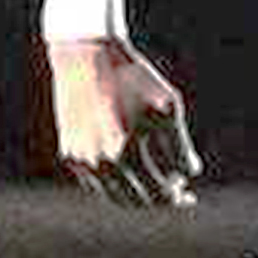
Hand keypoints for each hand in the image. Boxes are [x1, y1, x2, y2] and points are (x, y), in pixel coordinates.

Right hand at [48, 39, 201, 208]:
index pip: (164, 191)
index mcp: (128, 152)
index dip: (181, 192)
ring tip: (156, 186)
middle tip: (177, 195)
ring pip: (118, 198)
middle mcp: (102, 163)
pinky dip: (116, 184)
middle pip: (142, 201)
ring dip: (140, 197)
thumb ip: (179, 145)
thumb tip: (188, 175)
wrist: (86, 56)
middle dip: (162, 200)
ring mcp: (83, 161)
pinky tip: (130, 173)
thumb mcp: (168, 106)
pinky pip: (97, 184)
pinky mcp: (69, 155)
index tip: (188, 188)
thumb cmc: (134, 78)